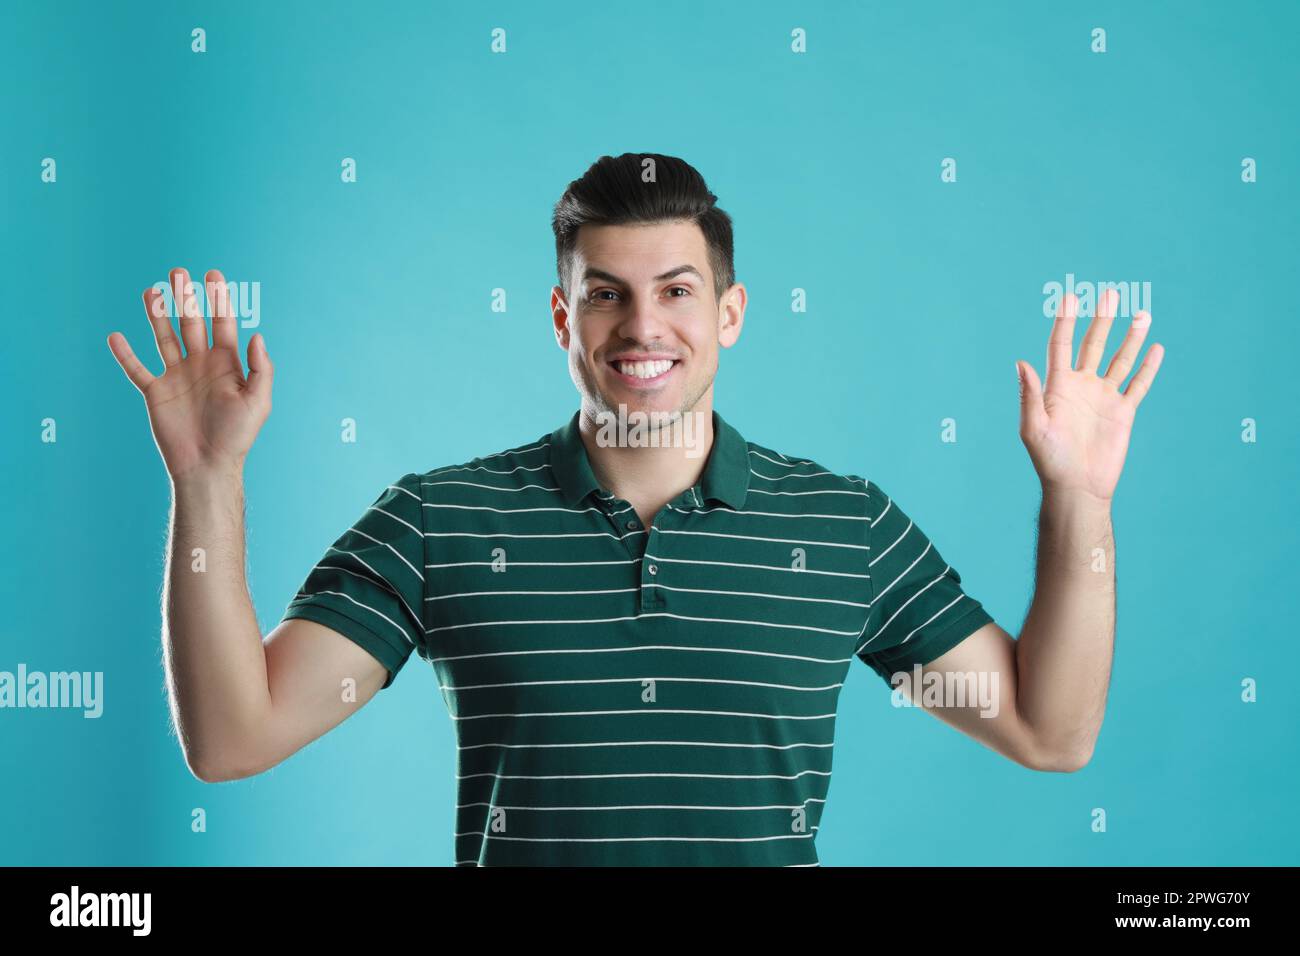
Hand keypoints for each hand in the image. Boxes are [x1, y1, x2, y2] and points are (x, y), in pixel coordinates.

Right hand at [107, 267, 273, 480]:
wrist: (208, 466)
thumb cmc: (237, 436)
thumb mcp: (258, 402)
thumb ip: (261, 369)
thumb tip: (257, 335)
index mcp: (226, 364)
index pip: (223, 324)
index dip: (219, 300)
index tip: (214, 275)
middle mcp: (200, 365)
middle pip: (191, 323)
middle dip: (185, 298)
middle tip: (178, 272)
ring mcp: (177, 377)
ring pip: (164, 338)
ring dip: (157, 315)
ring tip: (151, 291)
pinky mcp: (155, 393)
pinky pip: (136, 370)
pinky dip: (125, 354)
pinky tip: (116, 335)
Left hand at [1015, 289, 1163, 504]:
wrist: (1077, 487)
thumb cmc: (1049, 460)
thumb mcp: (1033, 427)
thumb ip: (1029, 395)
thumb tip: (1021, 362)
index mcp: (1057, 386)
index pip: (1061, 345)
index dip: (1065, 321)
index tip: (1070, 296)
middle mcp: (1081, 386)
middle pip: (1093, 344)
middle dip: (1102, 319)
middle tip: (1111, 292)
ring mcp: (1103, 398)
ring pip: (1120, 359)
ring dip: (1131, 337)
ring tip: (1141, 313)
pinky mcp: (1123, 412)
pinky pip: (1138, 384)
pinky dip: (1148, 367)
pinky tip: (1156, 349)